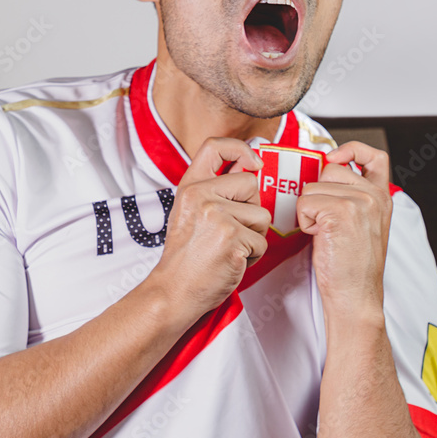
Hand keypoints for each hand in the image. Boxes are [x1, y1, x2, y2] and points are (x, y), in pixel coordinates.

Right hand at [149, 138, 271, 317]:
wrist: (174, 291)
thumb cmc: (186, 257)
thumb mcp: (191, 211)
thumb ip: (215, 189)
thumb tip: (251, 166)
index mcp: (190, 186)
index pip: (215, 146)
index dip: (240, 148)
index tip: (254, 161)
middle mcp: (201, 195)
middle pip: (251, 184)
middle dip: (250, 209)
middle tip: (228, 231)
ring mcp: (216, 216)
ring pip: (262, 215)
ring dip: (253, 236)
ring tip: (228, 248)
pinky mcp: (232, 238)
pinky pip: (262, 242)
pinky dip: (253, 256)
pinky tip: (231, 261)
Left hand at [296, 142, 392, 319]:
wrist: (355, 297)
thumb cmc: (352, 268)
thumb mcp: (363, 225)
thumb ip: (353, 197)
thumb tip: (325, 174)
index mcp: (382, 197)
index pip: (374, 155)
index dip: (352, 150)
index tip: (336, 157)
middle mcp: (374, 196)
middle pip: (329, 170)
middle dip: (319, 193)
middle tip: (328, 223)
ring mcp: (359, 202)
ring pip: (312, 187)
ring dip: (310, 211)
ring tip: (327, 234)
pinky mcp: (340, 212)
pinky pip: (305, 202)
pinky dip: (305, 222)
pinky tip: (321, 238)